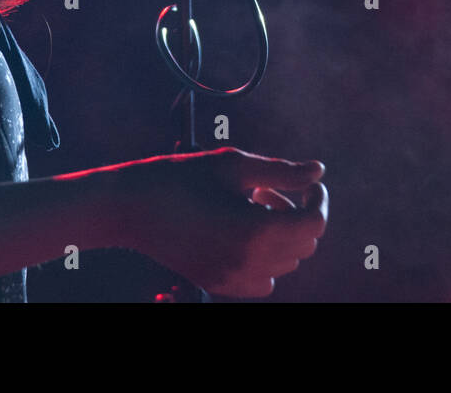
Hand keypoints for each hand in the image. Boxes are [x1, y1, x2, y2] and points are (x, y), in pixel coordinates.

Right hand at [118, 147, 327, 297]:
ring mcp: (233, 279)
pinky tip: (243, 233)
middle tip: (266, 189)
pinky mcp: (219, 284)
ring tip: (249, 206)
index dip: (319, 199)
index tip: (310, 183)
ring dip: (281, 233)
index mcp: (255, 230)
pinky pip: (264, 280)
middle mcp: (248, 262)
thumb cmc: (181, 177)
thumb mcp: (233, 165)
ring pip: (287, 261)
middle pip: (304, 243)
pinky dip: (266, 259)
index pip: (314, 224)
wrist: (130, 207)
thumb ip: (281, 171)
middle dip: (297, 212)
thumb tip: (318, 171)